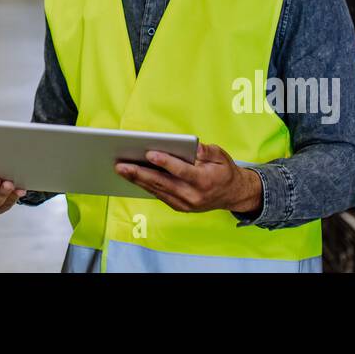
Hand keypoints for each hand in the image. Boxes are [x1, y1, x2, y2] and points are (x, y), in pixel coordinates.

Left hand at [115, 142, 262, 213]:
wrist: (232, 194)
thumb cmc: (224, 170)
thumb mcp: (221, 155)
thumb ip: (206, 151)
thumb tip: (192, 146)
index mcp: (205, 181)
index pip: (181, 171)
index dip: (165, 162)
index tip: (149, 153)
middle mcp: (193, 196)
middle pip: (163, 183)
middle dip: (140, 173)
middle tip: (121, 165)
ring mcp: (185, 204)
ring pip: (158, 191)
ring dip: (138, 180)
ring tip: (121, 169)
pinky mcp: (180, 207)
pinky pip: (159, 195)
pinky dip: (145, 186)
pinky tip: (132, 177)